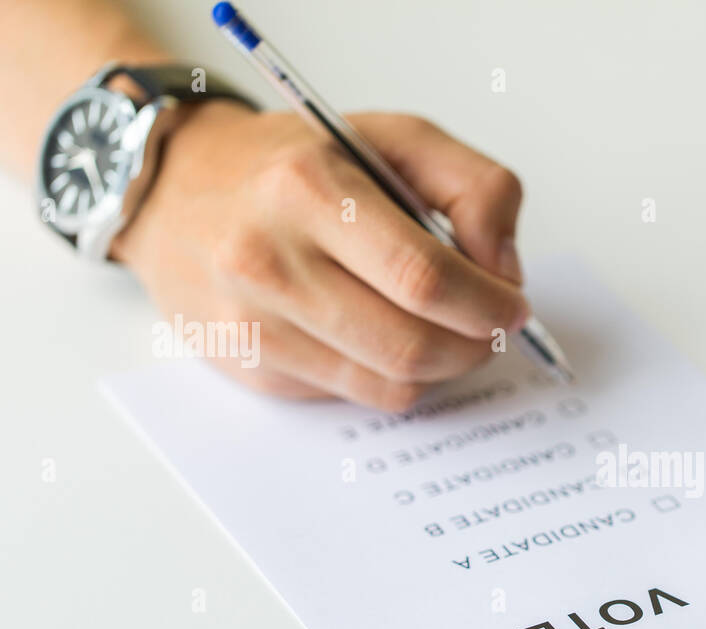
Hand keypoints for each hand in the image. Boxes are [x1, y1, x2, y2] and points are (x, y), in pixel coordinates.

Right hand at [113, 103, 529, 410]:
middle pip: (413, 344)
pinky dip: (396, 377)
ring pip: (392, 383)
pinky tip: (392, 339)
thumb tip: (503, 268)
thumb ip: (473, 187)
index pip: (424, 277)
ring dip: (444, 368)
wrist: (174, 192)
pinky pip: (358, 395)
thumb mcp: (393, 139)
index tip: (514, 306)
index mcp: (308, 187)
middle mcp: (269, 258)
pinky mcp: (252, 368)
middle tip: (491, 328)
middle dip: (474, 345)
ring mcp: (254, 323)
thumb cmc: (295, 166)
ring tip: (450, 332)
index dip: (486, 304)